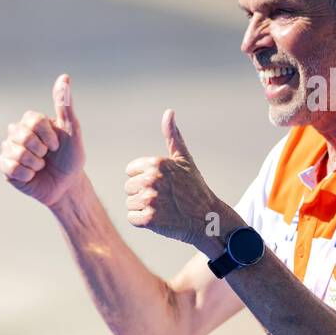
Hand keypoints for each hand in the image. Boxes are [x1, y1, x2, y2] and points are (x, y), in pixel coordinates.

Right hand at [0, 73, 86, 208]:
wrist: (66, 185)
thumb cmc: (70, 158)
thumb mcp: (72, 130)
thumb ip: (65, 105)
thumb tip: (64, 77)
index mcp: (31, 122)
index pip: (33, 121)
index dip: (48, 136)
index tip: (56, 145)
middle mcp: (17, 133)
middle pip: (23, 136)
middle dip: (40, 151)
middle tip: (47, 157)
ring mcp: (9, 150)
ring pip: (17, 154)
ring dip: (35, 165)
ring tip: (40, 167)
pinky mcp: (5, 167)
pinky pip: (11, 168)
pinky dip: (26, 175)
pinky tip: (31, 176)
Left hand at [124, 109, 220, 247]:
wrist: (206, 217)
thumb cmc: (194, 188)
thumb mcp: (184, 159)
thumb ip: (172, 136)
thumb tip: (169, 112)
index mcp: (156, 163)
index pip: (130, 171)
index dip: (144, 178)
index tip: (162, 184)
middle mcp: (152, 180)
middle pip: (129, 188)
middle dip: (142, 194)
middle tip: (164, 198)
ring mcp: (150, 200)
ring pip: (130, 204)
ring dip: (143, 208)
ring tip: (163, 208)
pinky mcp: (149, 219)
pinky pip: (132, 219)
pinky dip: (144, 222)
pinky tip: (160, 219)